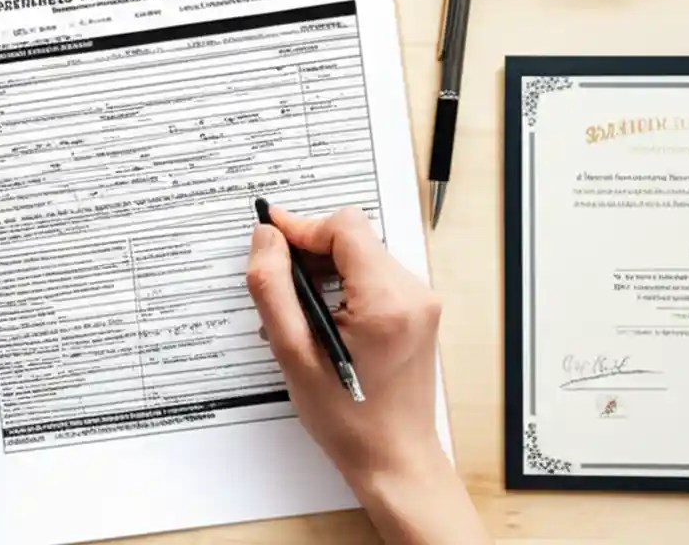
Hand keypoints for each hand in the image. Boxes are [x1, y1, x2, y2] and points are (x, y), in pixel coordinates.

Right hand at [246, 206, 487, 544]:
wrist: (394, 459)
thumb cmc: (347, 419)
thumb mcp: (293, 353)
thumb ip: (273, 288)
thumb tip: (267, 238)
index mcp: (386, 300)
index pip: (344, 228)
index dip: (303, 228)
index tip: (270, 239)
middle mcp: (413, 293)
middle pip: (354, 239)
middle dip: (312, 254)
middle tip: (279, 289)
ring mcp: (421, 303)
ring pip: (363, 256)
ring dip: (326, 272)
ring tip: (298, 314)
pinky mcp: (419, 313)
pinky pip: (376, 278)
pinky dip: (344, 287)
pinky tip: (323, 322)